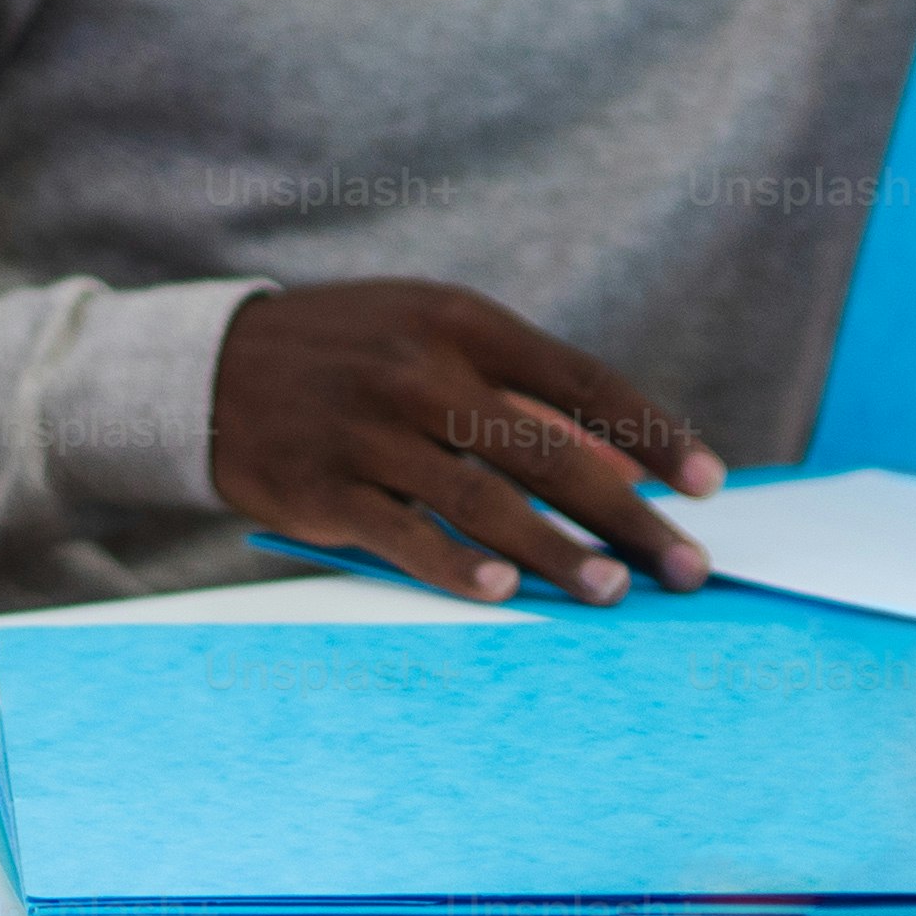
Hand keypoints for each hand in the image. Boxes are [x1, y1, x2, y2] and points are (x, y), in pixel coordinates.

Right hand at [208, 281, 725, 602]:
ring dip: (558, 552)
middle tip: (685, 566)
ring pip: (485, 500)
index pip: (580, 379)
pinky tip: (504, 595)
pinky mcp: (321, 486)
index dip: (652, 433)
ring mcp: (366, 428)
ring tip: (614, 591)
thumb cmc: (346, 356)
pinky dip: (457, 566)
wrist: (205, 371)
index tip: (710, 484)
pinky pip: (404, 534)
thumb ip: (512, 388)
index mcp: (457, 320)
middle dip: (627, 514)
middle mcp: (417, 367)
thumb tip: (620, 466)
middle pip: (547, 450)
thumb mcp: (424, 334)